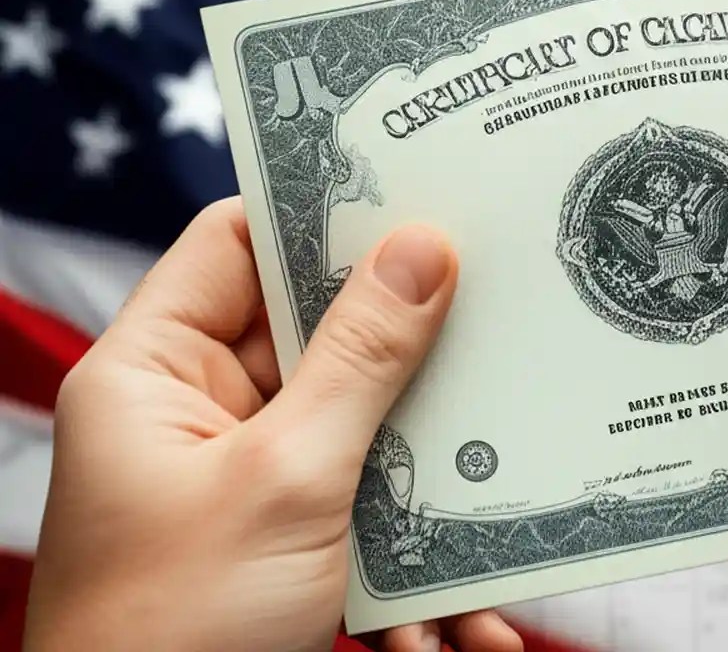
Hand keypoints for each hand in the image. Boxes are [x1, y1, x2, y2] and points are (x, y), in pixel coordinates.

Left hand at [24, 199, 522, 651]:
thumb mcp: (286, 480)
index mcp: (154, 374)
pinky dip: (417, 569)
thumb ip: (361, 360)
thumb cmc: (177, 632)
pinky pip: (368, 520)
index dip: (320, 211)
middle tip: (496, 318)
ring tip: (501, 501)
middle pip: (320, 338)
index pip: (238, 245)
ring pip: (363, 437)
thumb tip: (423, 248)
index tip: (419, 191)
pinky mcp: (292, 546)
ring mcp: (250, 485)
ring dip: (430, 485)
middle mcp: (201, 417)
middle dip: (411, 357)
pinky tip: (461, 623)